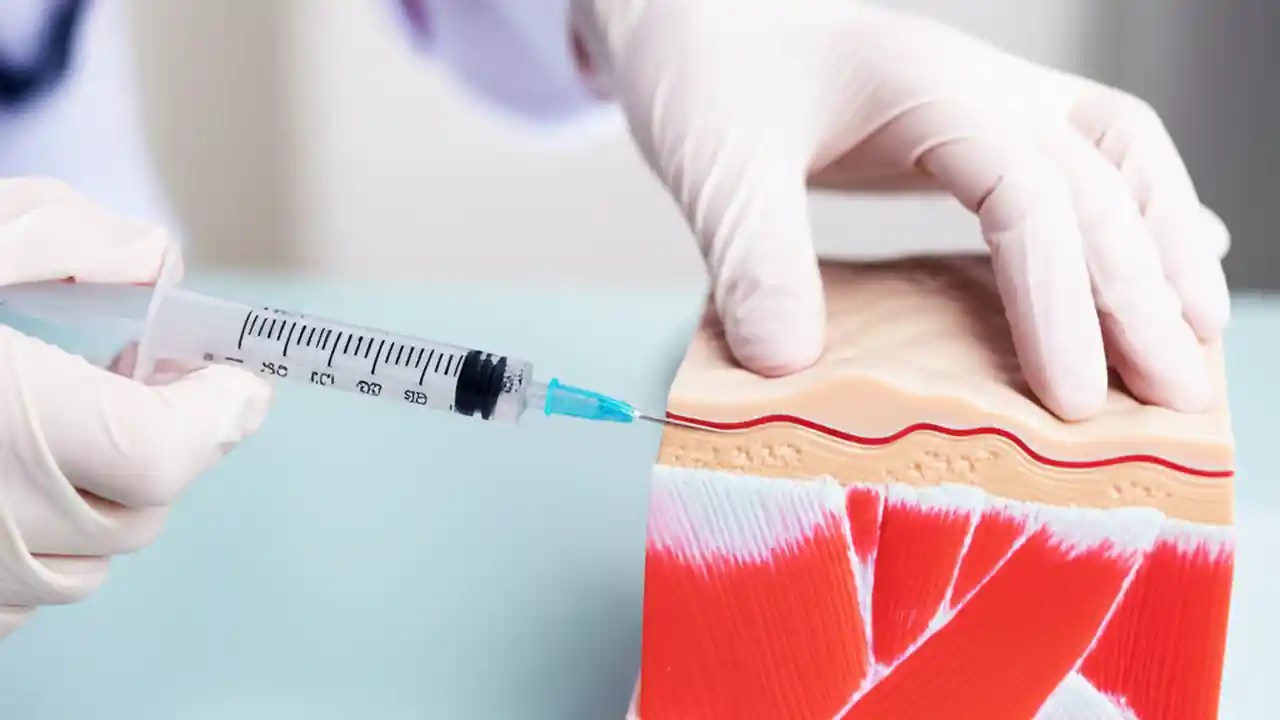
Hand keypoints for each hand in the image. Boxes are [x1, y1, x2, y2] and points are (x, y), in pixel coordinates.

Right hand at [0, 179, 270, 638]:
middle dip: (168, 442)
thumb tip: (155, 259)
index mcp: (0, 425)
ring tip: (75, 422)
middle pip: (142, 506)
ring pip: (92, 560)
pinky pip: (24, 592)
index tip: (238, 375)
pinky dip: (47, 538)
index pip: (165, 451)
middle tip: (155, 378)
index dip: (218, 412)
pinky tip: (8, 477)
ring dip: (111, 494)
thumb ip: (61, 238)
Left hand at [572, 0, 1229, 419]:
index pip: (1029, 194)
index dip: (1060, 300)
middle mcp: (978, 87)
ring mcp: (985, 99)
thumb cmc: (705, 73)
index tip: (1070, 400)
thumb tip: (787, 365)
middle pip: (1098, 180)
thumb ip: (750, 253)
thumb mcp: (715, 162)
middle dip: (1144, 291)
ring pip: (1116, 153)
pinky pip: (1084, 157)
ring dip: (1164, 240)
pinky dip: (1138, 211)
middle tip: (1174, 397)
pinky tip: (1171, 258)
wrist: (699, 17)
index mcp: (926, 89)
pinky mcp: (972, 125)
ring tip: (1195, 333)